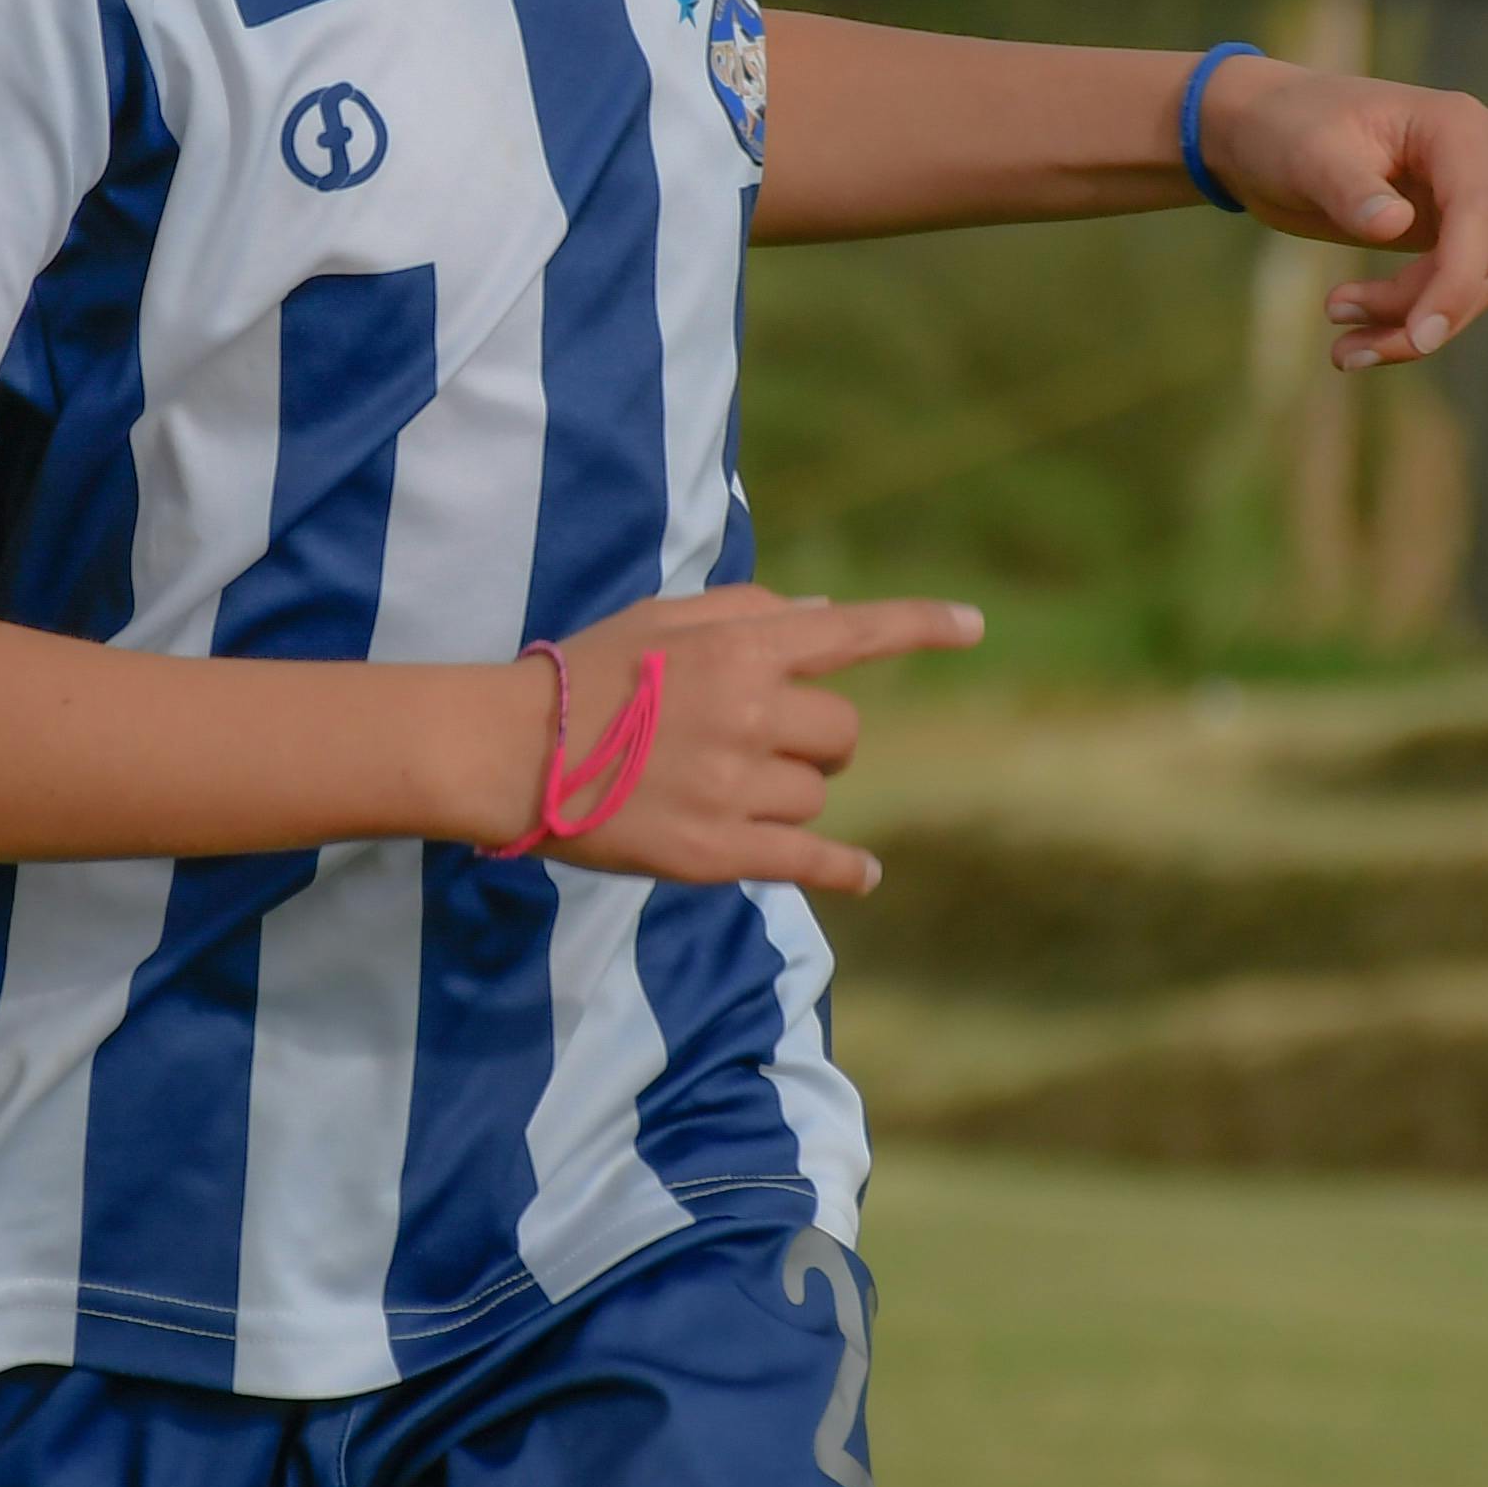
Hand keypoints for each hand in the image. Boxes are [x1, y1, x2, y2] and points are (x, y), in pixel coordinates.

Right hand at [509, 583, 983, 897]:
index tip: (973, 625)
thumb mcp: (662, 618)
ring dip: (789, 793)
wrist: (513, 751)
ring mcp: (737, 786)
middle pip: (841, 733)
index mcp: (740, 648)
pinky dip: (844, 869)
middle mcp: (750, 713)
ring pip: (815, 796)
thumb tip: (826, 617)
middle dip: (819, 740)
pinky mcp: (719, 851)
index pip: (852, 631)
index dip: (919, 624)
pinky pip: (809, 861)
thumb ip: (748, 612)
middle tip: (768, 745)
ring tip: (722, 788)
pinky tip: (864, 874)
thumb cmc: (586, 674)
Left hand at [1196, 57, 1487, 392]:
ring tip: (1343, 353)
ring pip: (1480, 286)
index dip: (1452, 284)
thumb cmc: (1287, 132)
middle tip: (1340, 341)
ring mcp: (1485, 194)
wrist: (1269, 131)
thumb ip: (1350, 190)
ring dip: (1415, 328)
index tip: (1419, 339)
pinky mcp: (1468, 230)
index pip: (1477, 215)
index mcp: (1457, 126)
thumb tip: (1394, 224)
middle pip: (1480, 262)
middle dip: (1415, 314)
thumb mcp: (1307, 156)